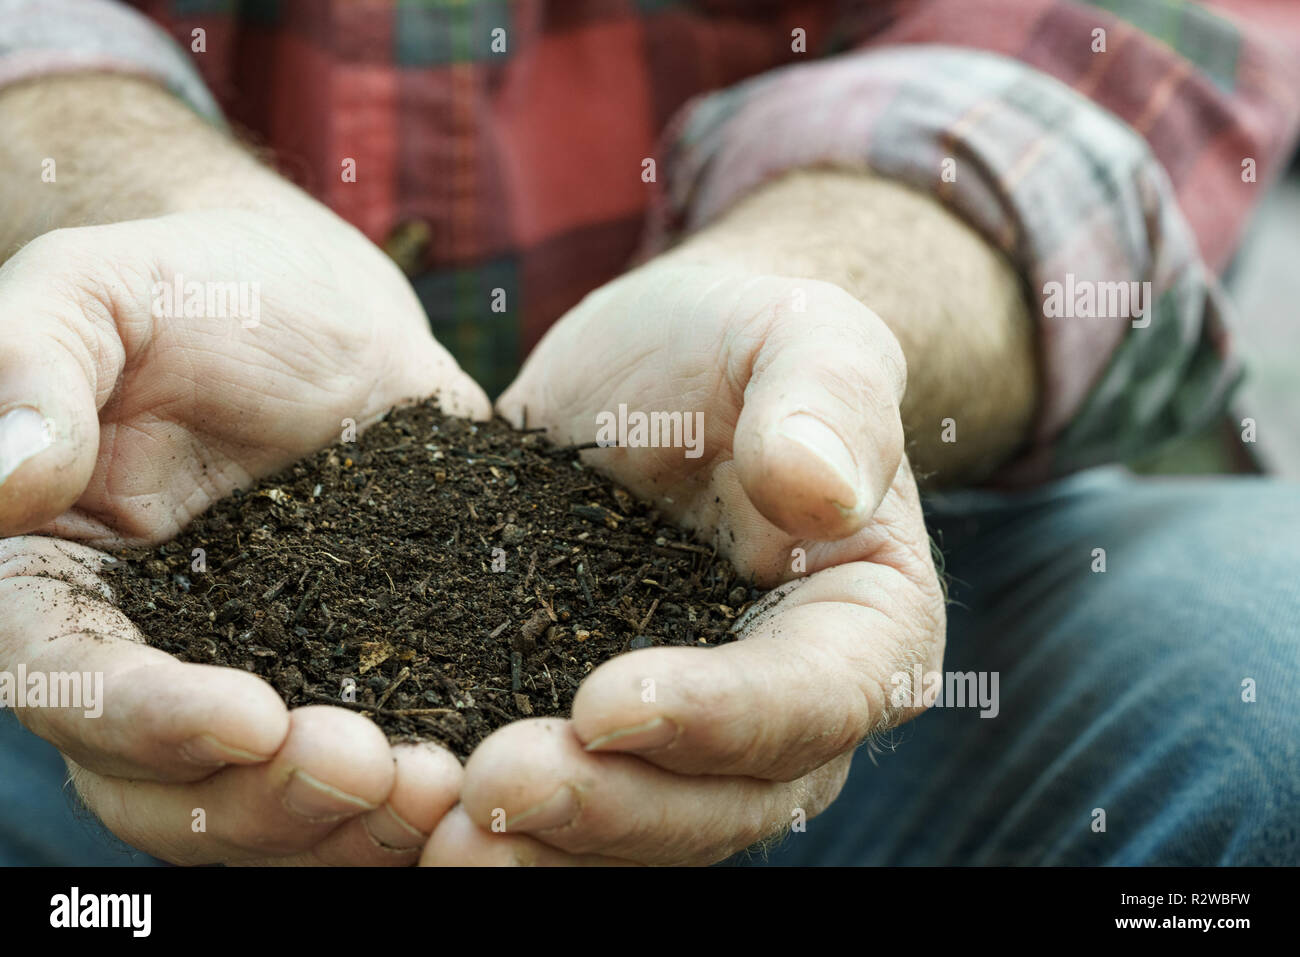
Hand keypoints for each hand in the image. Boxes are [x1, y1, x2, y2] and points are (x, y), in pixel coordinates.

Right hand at [0, 195, 485, 862]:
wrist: (321, 306)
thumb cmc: (193, 288)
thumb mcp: (99, 291)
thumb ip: (33, 368)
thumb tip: (4, 477)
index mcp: (54, 585)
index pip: (64, 680)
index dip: (147, 721)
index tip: (250, 718)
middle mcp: (146, 657)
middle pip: (166, 789)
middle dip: (269, 800)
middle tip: (374, 770)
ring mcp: (256, 677)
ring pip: (268, 805)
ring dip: (348, 825)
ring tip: (440, 789)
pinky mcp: (355, 672)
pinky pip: (371, 762)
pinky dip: (415, 790)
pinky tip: (483, 777)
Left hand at [420, 261, 946, 864]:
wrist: (657, 371)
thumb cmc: (743, 343)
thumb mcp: (799, 333)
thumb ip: (830, 397)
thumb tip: (825, 493)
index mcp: (866, 622)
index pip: (816, 696)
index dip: (721, 718)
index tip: (605, 703)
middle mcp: (793, 705)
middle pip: (726, 798)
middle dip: (614, 808)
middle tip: (495, 788)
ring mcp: (697, 734)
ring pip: (645, 826)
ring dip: (551, 845)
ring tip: (445, 835)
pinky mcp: (604, 730)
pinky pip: (573, 797)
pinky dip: (509, 823)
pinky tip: (418, 816)